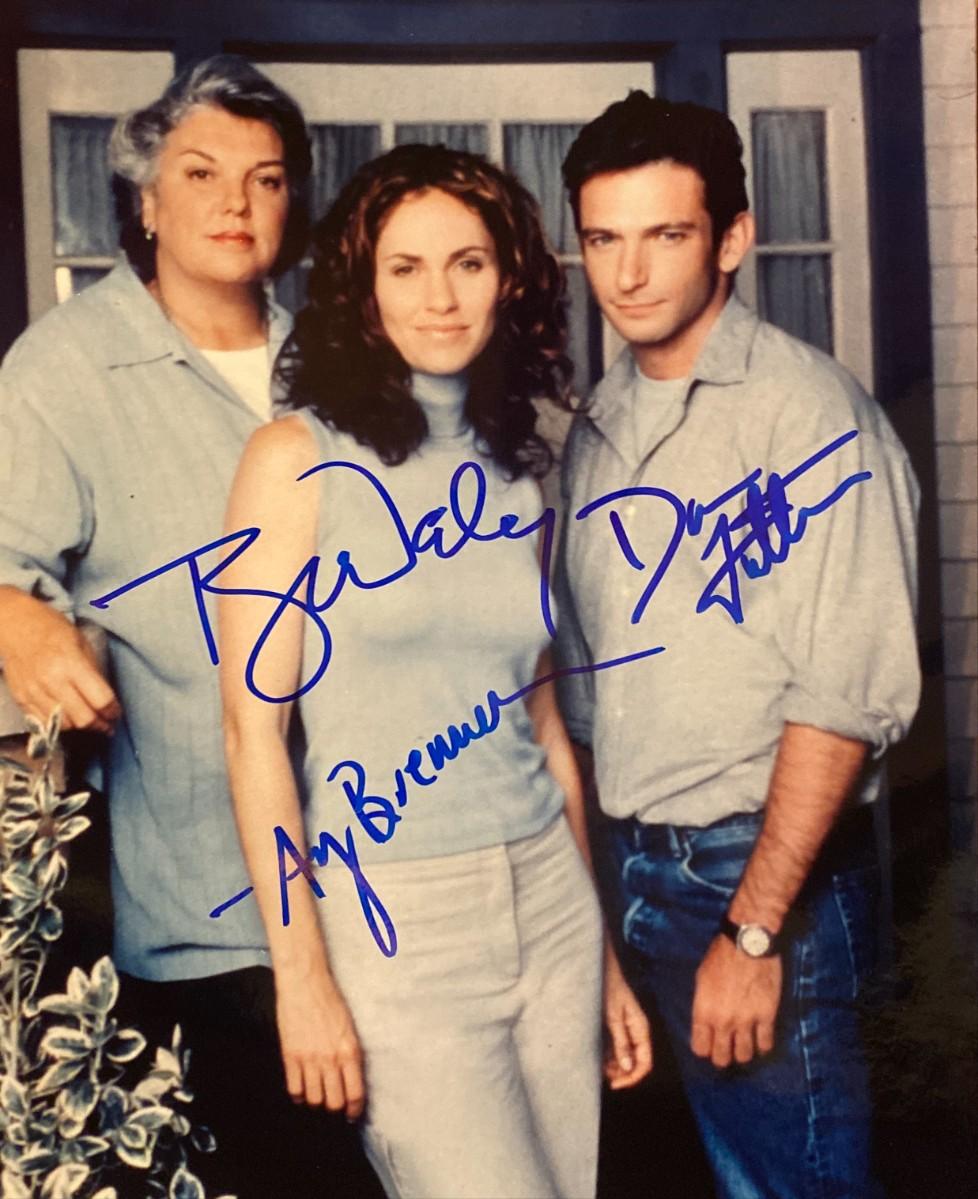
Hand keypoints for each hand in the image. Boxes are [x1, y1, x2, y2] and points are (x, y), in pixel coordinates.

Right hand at [0, 590, 119, 732]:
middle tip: (108, 724)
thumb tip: (106, 700)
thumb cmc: (52, 629)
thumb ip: (95, 672)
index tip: (117, 714)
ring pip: (64, 725)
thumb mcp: (83, 642)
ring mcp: (33, 692)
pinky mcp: (21, 698)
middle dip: (100, 725)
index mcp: (71, 663)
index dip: (113, 711)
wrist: (14, 624)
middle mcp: (51, 681)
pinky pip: (43, 723)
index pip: (100, 700)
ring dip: (80, 727)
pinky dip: (58, 724)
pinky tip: (68, 718)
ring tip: (89, 721)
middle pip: (83, 719)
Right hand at [275, 971, 365, 1119]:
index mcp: (350, 1050)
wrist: (304, 983)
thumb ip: (350, 1054)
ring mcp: (309, 1059)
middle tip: (335, 1107)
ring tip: (318, 1096)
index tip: (352, 1115)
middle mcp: (330, 1059)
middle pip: (334, 1102)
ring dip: (317, 1101)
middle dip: (336, 1108)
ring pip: (314, 1099)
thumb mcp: (349, 1027)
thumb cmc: (329, 1000)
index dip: (354, 1110)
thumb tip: (351, 1078)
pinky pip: (294, 1089)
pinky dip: (299, 1095)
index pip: (355, 1093)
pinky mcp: (290, 1057)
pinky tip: (302, 1091)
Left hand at [603, 947, 652, 1088]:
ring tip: (601, 1069)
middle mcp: (637, 1032)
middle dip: (623, 1073)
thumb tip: (628, 1068)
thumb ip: (621, 1042)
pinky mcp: (619, 1026)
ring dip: (616, 1066)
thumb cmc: (609, 989)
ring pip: (627, 1057)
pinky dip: (611, 1056)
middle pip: (637, 1062)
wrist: (604, 969)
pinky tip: (601, 1059)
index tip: (615, 1084)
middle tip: (605, 1077)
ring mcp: (628, 1029)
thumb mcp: (613, 1017)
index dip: (633, 1077)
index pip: (645, 1062)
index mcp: (641, 1030)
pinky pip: (619, 1047)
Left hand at [690, 934, 780, 1067]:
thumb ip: (703, 1005)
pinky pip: (765, 1045)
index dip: (705, 1049)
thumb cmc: (721, 955)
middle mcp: (723, 1021)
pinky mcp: (767, 1016)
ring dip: (743, 1052)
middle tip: (728, 1047)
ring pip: (744, 1056)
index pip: (700, 1049)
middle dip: (723, 1056)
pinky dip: (763, 1045)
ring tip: (745, 1043)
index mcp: (703, 1011)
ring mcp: (746, 1021)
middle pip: (722, 1058)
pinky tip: (761, 1037)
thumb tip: (706, 1022)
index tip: (710, 1043)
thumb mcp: (701, 979)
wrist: (748, 942)